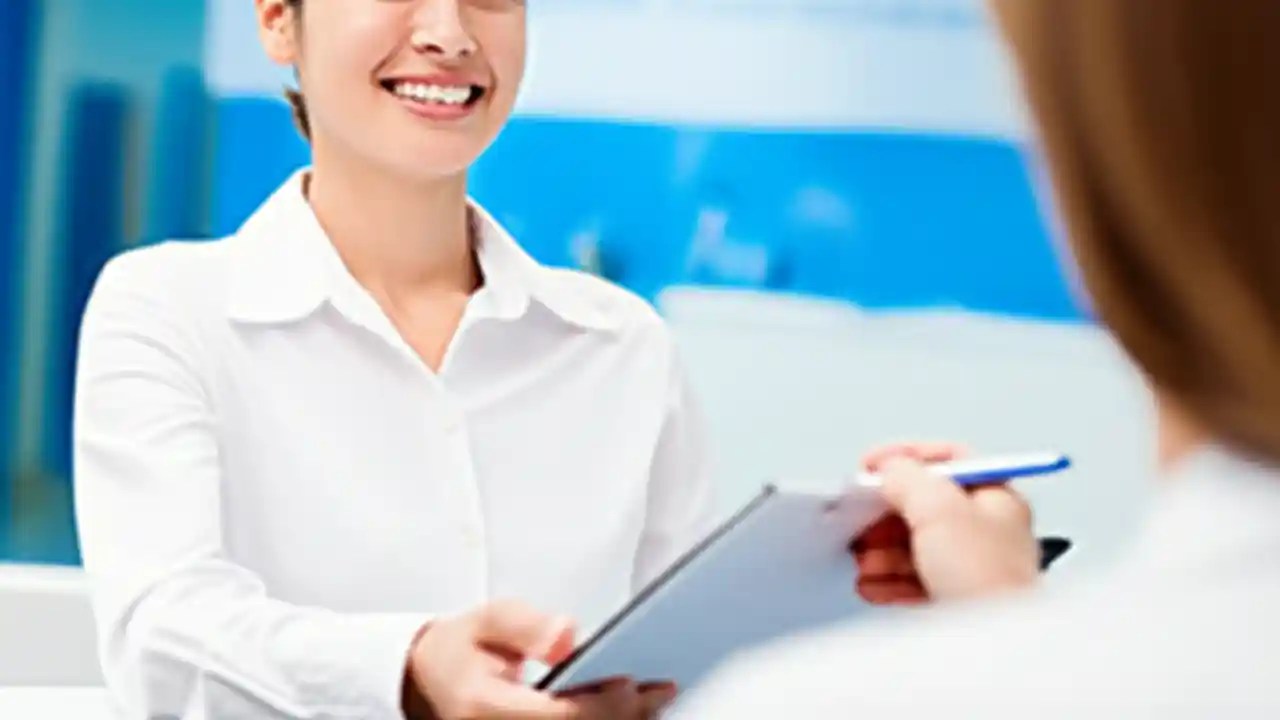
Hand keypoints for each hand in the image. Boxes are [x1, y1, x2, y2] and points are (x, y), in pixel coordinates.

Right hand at [404, 600, 675, 718]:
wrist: (432, 679)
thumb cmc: (462, 649)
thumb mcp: (487, 620)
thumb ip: (526, 625)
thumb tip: (566, 636)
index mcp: (483, 707)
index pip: (556, 717)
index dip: (599, 705)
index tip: (630, 682)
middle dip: (624, 715)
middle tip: (659, 688)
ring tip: (655, 697)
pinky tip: (634, 710)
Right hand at [850, 442, 1039, 603]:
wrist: (994, 645)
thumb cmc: (988, 579)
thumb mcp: (939, 508)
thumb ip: (908, 478)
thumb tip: (889, 469)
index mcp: (996, 498)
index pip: (948, 462)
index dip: (907, 458)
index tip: (874, 466)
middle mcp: (987, 531)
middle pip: (924, 506)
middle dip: (884, 512)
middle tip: (861, 515)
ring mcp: (971, 568)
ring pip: (914, 545)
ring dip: (880, 549)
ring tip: (862, 555)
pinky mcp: (955, 600)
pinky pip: (913, 580)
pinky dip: (887, 578)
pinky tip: (872, 583)